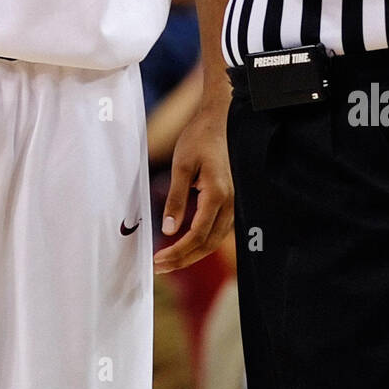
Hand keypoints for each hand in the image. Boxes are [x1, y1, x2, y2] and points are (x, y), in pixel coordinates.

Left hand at [153, 89, 233, 274]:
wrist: (218, 121)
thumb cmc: (199, 139)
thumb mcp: (182, 166)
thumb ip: (176, 199)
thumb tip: (169, 230)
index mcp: (217, 195)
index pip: (197, 235)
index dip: (177, 252)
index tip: (157, 260)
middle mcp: (228, 203)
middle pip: (208, 244)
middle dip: (183, 259)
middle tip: (159, 268)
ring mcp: (231, 203)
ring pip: (214, 240)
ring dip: (192, 254)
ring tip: (169, 261)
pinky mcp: (228, 201)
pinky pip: (216, 230)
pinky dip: (200, 243)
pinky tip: (185, 245)